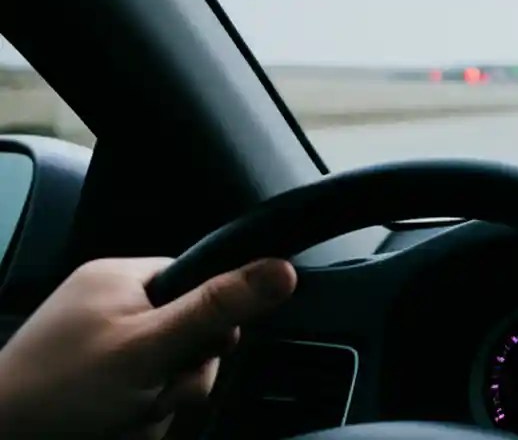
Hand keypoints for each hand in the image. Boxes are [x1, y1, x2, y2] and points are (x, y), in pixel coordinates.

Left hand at [0, 257, 296, 439]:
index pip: (200, 283)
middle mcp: (111, 308)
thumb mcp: (150, 347)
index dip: (211, 323)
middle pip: (190, 337)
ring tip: (120, 416)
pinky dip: (134, 419)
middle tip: (149, 392)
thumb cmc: (58, 392)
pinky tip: (111, 426)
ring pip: (168, 376)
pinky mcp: (93, 386)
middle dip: (179, 378)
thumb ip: (217, 309)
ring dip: (157, 405)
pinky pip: (141, 398)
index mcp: (121, 278)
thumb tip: (281, 270)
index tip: (197, 350)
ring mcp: (100, 349)